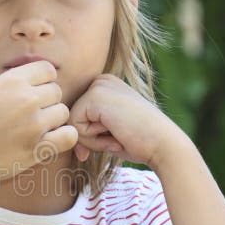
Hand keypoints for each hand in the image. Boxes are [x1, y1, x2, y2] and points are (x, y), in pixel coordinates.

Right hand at [0, 61, 77, 191]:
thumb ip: (12, 87)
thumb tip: (37, 80)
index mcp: (10, 81)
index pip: (47, 70)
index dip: (42, 81)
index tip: (33, 93)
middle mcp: (25, 99)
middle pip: (56, 92)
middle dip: (46, 103)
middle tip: (28, 117)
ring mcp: (33, 125)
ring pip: (63, 113)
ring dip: (52, 121)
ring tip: (33, 130)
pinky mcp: (38, 149)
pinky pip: (69, 136)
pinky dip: (63, 138)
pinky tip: (48, 142)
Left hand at [68, 74, 185, 170]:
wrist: (163, 144)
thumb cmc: (139, 142)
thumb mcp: (107, 130)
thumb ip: (86, 127)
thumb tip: (62, 133)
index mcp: (104, 85)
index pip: (77, 116)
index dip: (89, 136)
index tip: (113, 140)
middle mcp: (101, 80)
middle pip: (71, 118)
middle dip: (90, 138)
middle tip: (118, 137)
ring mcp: (98, 86)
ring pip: (72, 123)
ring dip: (92, 140)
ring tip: (117, 135)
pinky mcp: (95, 96)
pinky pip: (75, 127)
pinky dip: (93, 140)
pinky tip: (115, 135)